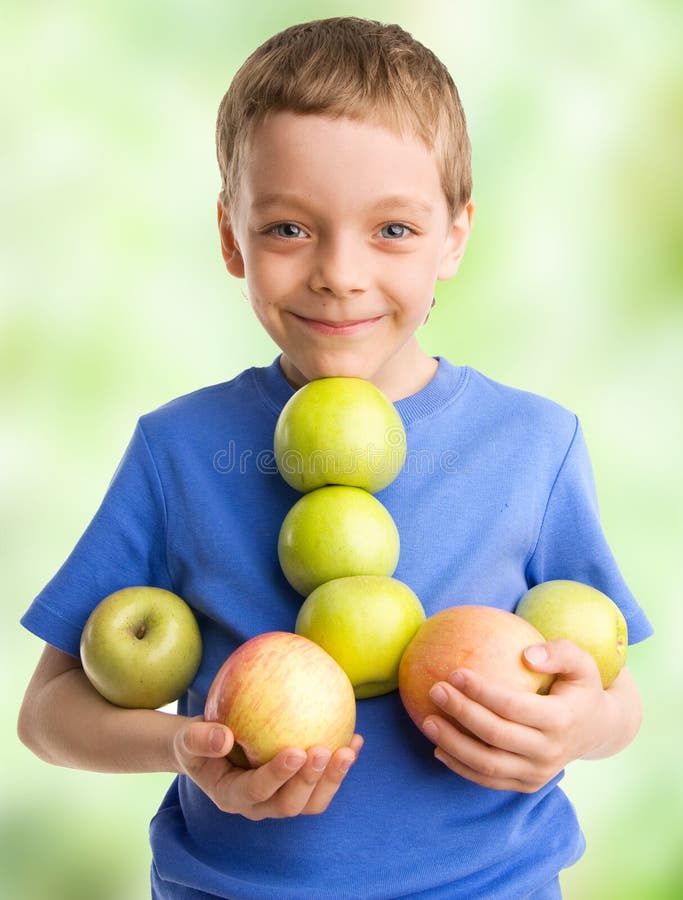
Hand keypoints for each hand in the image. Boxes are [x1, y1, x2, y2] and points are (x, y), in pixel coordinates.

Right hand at [173, 718, 362, 819]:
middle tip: (322, 749)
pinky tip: (356, 738)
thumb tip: (223, 736)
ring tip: (348, 749)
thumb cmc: (197, 741)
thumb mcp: (188, 738)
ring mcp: (280, 799)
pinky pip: (322, 781)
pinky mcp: (296, 787)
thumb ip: (200, 738)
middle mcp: (259, 806)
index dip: (278, 776)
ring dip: (333, 778)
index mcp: (232, 796)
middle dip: (310, 780)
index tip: (297, 751)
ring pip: (312, 801)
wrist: (208, 749)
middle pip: (290, 804)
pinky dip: (341, 764)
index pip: (257, 791)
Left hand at [421, 639, 614, 792]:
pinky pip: (488, 780)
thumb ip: (560, 652)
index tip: (455, 672)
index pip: (514, 707)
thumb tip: (528, 655)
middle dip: (461, 712)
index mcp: (562, 720)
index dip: (482, 692)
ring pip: (487, 764)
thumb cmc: (581, 687)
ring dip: (453, 744)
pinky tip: (438, 746)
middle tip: (435, 690)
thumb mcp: (583, 663)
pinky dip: (460, 766)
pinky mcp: (527, 785)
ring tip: (427, 721)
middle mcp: (550, 752)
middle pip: (496, 735)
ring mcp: (538, 773)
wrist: (597, 730)